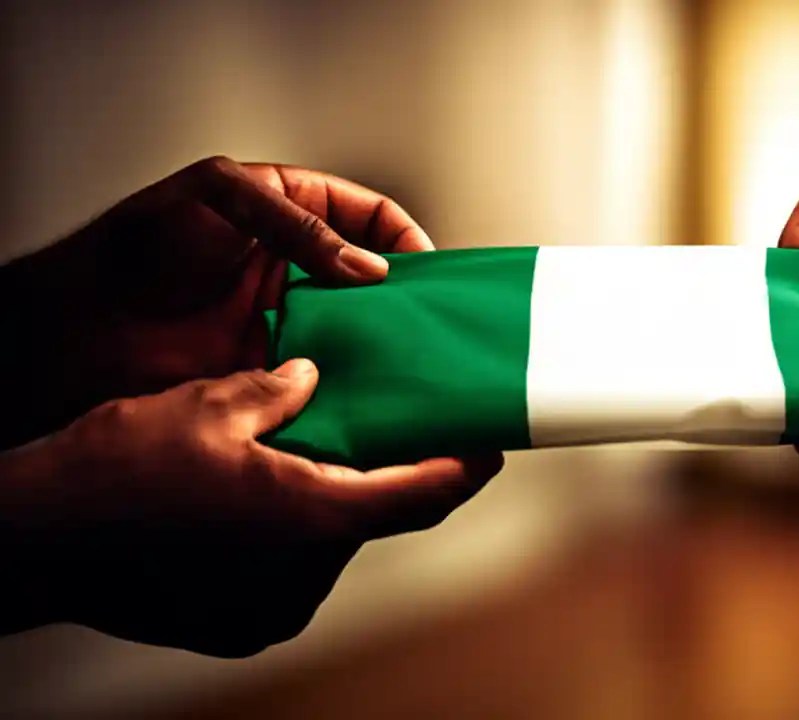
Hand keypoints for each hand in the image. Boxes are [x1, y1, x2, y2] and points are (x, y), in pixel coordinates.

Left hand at [1, 156, 431, 447]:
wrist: (88, 321)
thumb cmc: (139, 246)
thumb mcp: (220, 199)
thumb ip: (298, 225)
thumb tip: (367, 267)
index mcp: (292, 208)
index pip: (372, 217)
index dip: (404, 240)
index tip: (427, 271)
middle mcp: (300, 264)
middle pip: (376, 276)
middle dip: (407, 296)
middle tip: (437, 320)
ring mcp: (292, 316)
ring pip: (361, 327)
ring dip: (387, 341)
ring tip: (416, 358)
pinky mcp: (279, 364)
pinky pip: (331, 370)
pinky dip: (354, 380)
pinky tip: (373, 388)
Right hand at [2, 359, 501, 656]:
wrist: (37, 542)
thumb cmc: (118, 473)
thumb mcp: (208, 406)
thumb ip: (278, 391)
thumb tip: (312, 378)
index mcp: (311, 515)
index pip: (421, 494)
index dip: (465, 467)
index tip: (490, 444)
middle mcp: (303, 572)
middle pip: (372, 514)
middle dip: (378, 469)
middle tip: (381, 423)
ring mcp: (273, 606)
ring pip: (329, 541)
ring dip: (327, 498)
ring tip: (304, 450)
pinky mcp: (242, 622)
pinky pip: (291, 569)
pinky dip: (291, 531)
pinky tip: (262, 494)